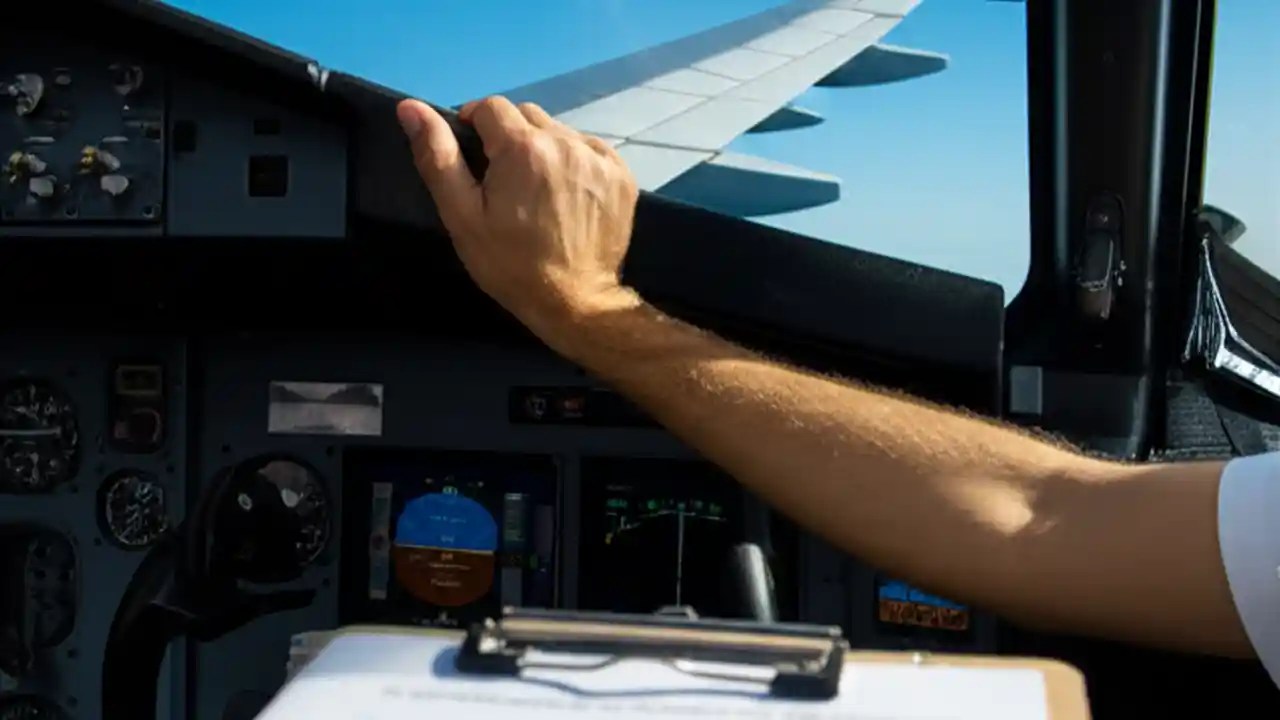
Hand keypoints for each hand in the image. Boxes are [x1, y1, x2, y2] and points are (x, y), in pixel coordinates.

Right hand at [396, 96, 640, 338]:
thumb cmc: (510, 263)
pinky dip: (573, 163)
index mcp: (523, 147)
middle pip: (526, 116)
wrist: (574, 301)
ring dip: (542, 149)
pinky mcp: (621, 174)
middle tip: (504, 182)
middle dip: (509, 138)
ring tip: (536, 192)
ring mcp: (598, 157)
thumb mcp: (462, 215)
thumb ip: (437, 156)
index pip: (490, 107)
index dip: (474, 126)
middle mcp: (565, 141)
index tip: (474, 158)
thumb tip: (411, 107)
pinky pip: (588, 150)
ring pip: (558, 131)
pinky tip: (566, 196)